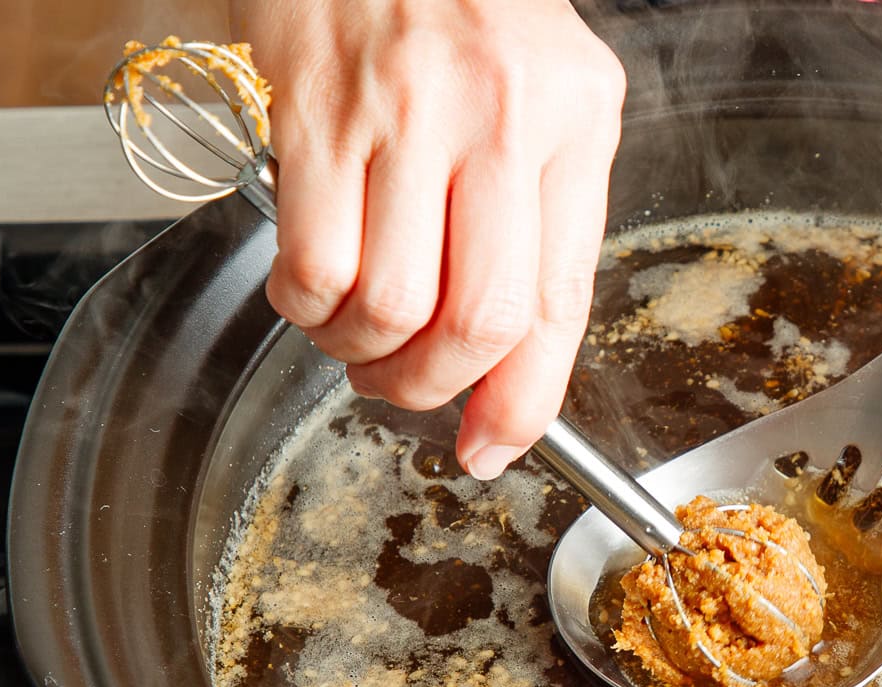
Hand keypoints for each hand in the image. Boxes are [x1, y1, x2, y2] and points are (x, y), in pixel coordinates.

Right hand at [230, 0, 625, 478]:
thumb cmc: (469, 9)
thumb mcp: (551, 101)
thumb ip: (545, 225)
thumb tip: (510, 368)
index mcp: (573, 124)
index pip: (559, 302)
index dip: (525, 402)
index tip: (494, 449)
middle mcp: (501, 121)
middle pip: (477, 323)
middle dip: (437, 389)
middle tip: (411, 389)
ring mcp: (405, 117)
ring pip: (390, 307)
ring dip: (366, 357)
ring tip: (361, 337)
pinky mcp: (315, 112)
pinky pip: (311, 267)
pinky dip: (308, 312)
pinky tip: (315, 292)